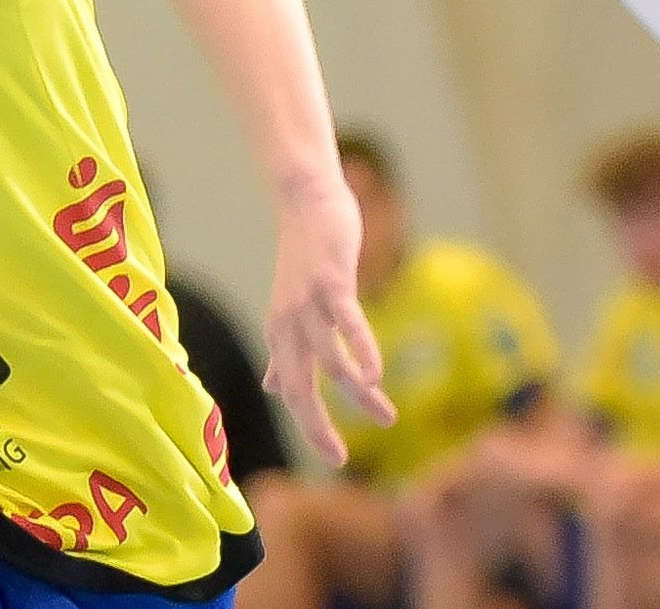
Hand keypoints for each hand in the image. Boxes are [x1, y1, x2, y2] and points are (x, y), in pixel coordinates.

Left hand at [261, 176, 393, 466]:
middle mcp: (288, 325)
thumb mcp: (291, 309)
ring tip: (386, 416)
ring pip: (329, 361)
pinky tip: (375, 373)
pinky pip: (344, 322)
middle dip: (318, 427)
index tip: (334, 458)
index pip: (291, 392)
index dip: (310, 427)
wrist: (305, 201)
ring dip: (358, 393)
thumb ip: (284, 350)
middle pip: (299, 387)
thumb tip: (273, 387)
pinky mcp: (330, 282)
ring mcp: (308, 304)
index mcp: (281, 335)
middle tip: (339, 459)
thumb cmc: (304, 257)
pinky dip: (360, 349)